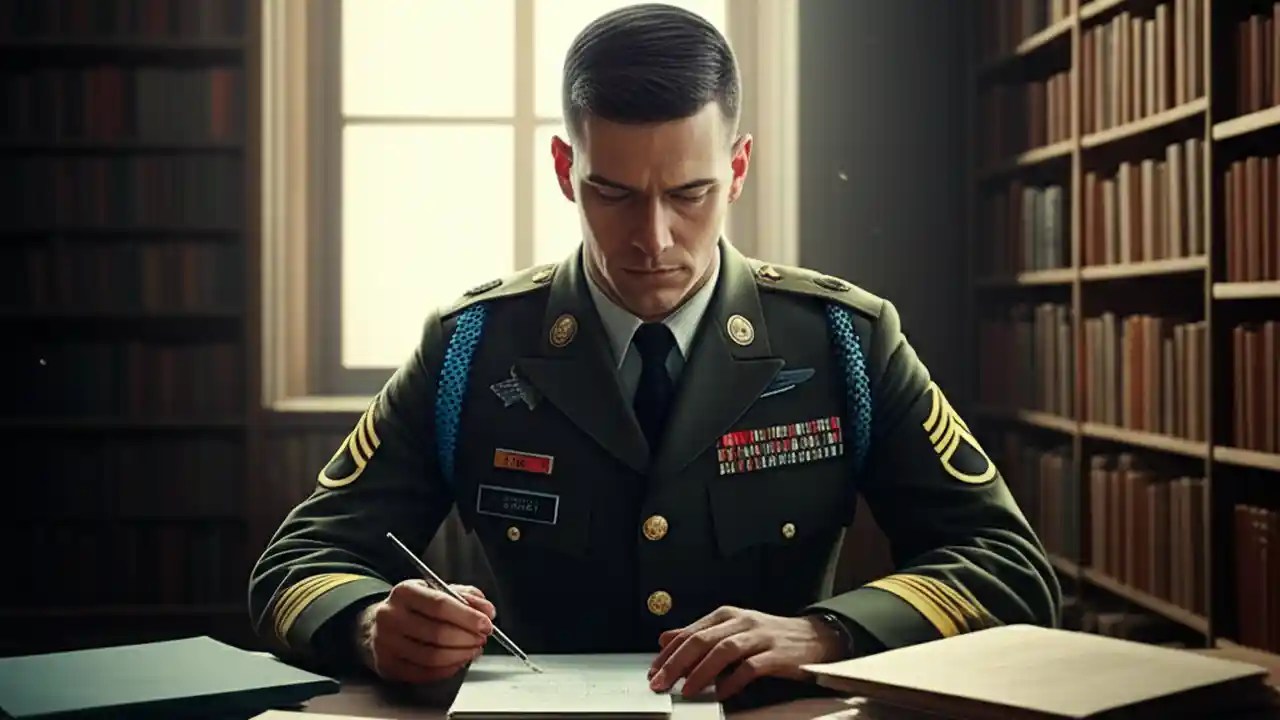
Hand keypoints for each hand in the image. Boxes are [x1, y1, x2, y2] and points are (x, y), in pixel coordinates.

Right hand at [355, 580, 495, 683]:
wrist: (378, 624)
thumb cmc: (414, 607)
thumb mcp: (438, 591)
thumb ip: (466, 597)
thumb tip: (487, 610)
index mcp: (405, 592)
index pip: (440, 605)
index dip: (468, 617)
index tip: (487, 624)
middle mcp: (390, 616)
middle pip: (438, 633)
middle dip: (468, 638)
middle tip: (482, 639)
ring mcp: (385, 643)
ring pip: (432, 656)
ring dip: (460, 656)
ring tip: (472, 650)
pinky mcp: (386, 665)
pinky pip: (423, 673)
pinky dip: (446, 670)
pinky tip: (457, 662)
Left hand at [647, 606, 844, 700]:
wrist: (814, 637)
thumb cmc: (768, 637)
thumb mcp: (731, 630)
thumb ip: (699, 635)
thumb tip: (664, 639)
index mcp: (727, 615)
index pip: (690, 633)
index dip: (669, 653)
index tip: (653, 672)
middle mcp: (741, 622)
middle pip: (702, 640)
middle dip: (677, 663)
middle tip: (661, 682)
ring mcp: (760, 637)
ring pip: (724, 651)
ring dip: (701, 672)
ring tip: (686, 690)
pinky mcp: (777, 655)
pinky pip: (751, 668)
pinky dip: (733, 681)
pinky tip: (722, 693)